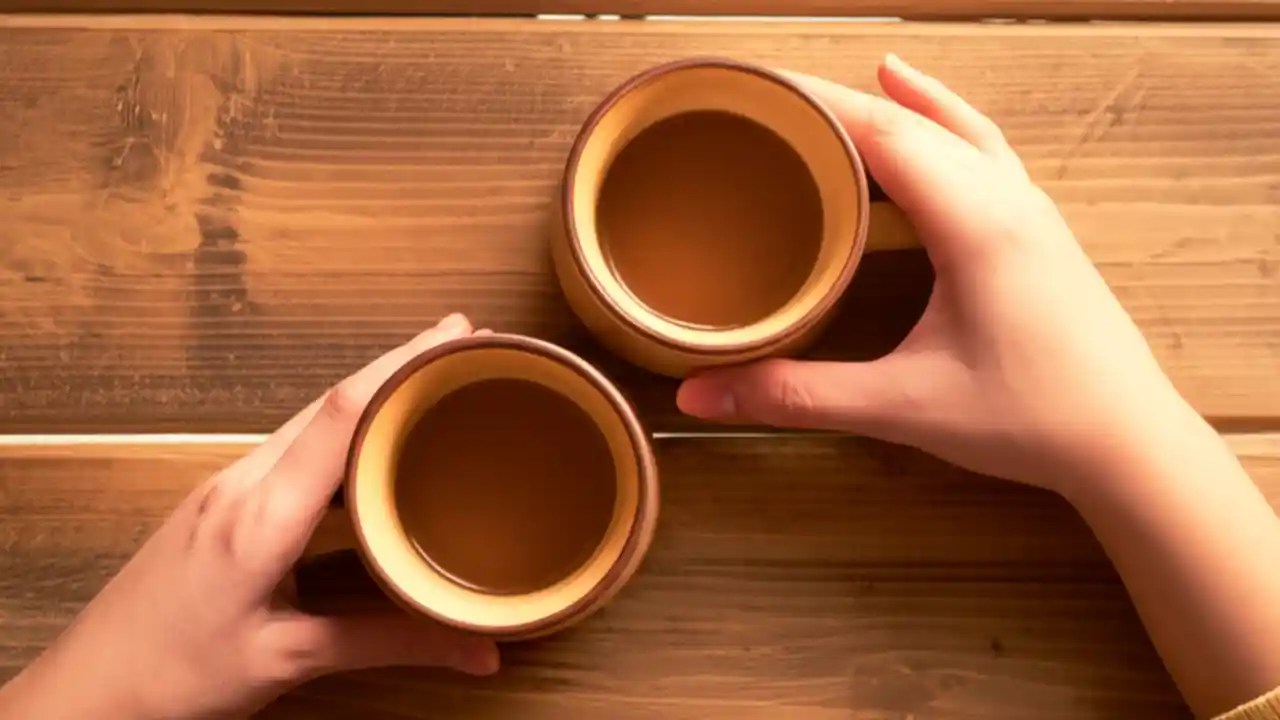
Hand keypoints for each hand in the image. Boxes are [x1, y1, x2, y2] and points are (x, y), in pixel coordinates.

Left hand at [0, 314, 498, 719]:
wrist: (88, 689)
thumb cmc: (173, 675)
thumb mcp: (291, 661)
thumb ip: (390, 643)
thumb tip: (481, 649)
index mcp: (261, 517)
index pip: (342, 416)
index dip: (402, 366)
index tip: (456, 334)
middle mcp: (242, 484)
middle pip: (330, 402)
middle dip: (397, 364)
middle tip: (462, 340)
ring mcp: (226, 487)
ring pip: (310, 421)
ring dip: (369, 393)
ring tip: (429, 378)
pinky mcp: (222, 502)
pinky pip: (293, 448)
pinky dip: (342, 428)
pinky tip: (368, 440)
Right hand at [678, 55, 1194, 492]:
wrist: (1130, 443)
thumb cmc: (1029, 420)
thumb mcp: (902, 405)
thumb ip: (800, 394)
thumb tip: (700, 393)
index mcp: (975, 220)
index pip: (885, 131)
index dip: (817, 103)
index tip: (759, 91)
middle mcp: (1008, 199)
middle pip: (918, 121)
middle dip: (846, 100)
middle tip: (781, 94)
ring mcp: (1033, 212)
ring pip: (963, 129)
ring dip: (910, 102)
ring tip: (869, 76)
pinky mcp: (1044, 234)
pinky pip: (990, 154)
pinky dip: (953, 128)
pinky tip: (944, 134)